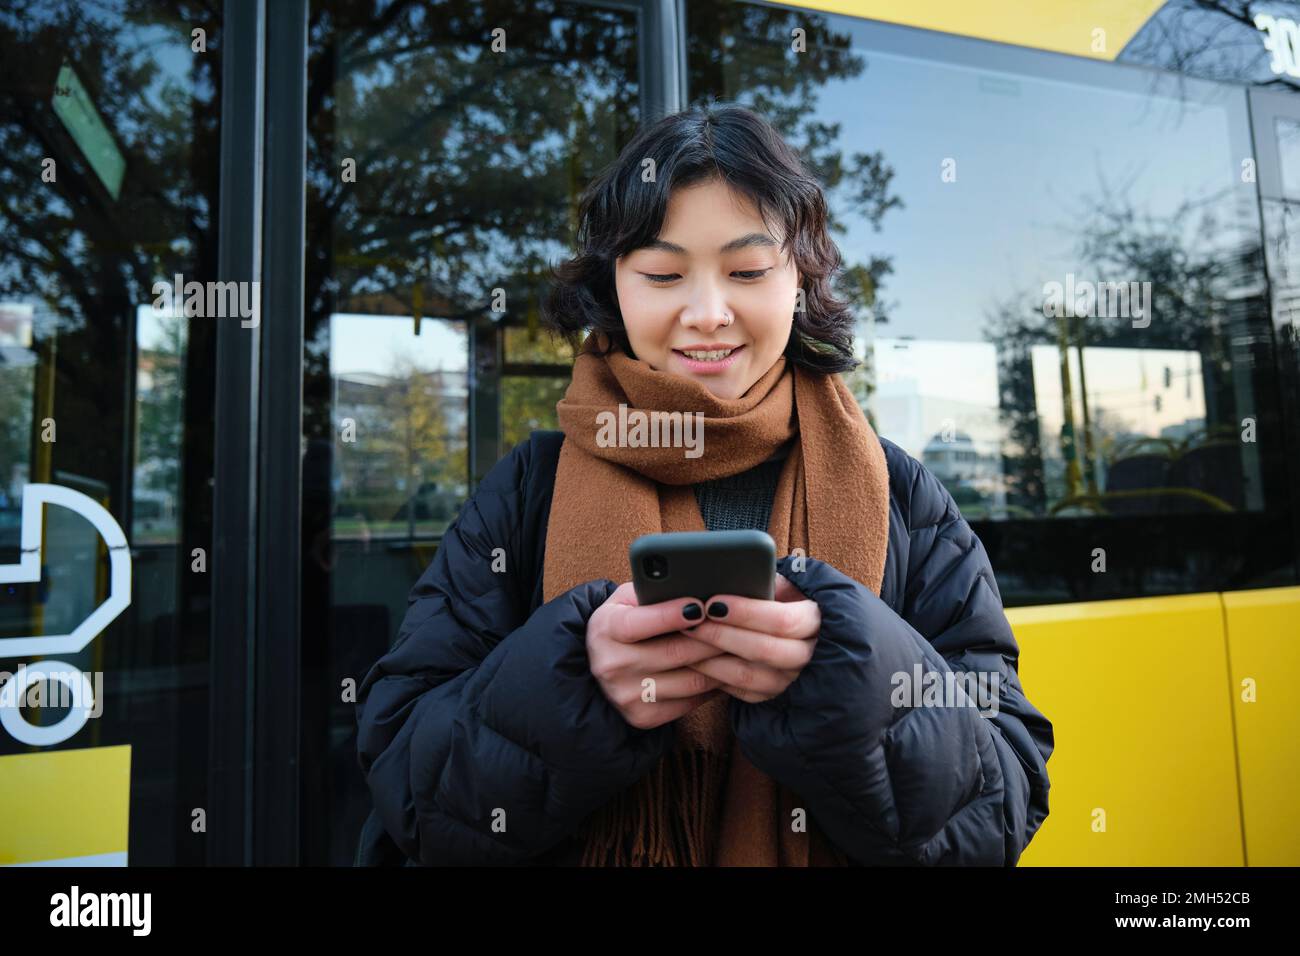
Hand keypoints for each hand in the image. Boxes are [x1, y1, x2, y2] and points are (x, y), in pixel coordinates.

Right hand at [585, 582, 729, 729]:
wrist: (599, 665)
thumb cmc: (624, 622)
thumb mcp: (626, 600)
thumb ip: (652, 592)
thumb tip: (695, 588)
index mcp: (606, 630)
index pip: (641, 623)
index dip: (673, 614)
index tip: (702, 605)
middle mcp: (611, 665)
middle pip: (675, 652)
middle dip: (713, 637)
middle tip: (739, 626)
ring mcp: (627, 695)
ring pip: (691, 680)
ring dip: (721, 664)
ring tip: (741, 647)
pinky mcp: (643, 717)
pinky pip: (691, 701)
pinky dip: (714, 686)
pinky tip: (727, 670)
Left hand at [684, 573, 819, 702]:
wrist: (805, 632)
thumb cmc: (787, 598)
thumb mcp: (786, 583)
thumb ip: (767, 579)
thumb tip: (734, 574)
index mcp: (816, 621)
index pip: (782, 621)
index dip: (746, 612)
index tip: (713, 603)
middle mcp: (808, 656)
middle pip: (763, 650)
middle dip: (722, 635)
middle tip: (692, 621)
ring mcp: (790, 680)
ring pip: (747, 676)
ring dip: (712, 659)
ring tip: (687, 640)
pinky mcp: (771, 695)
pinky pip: (739, 692)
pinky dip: (714, 677)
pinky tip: (692, 660)